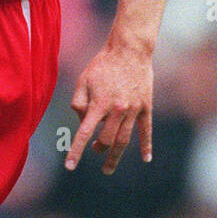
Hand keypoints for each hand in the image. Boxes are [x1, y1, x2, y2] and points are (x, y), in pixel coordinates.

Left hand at [65, 40, 153, 174]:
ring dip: (115, 156)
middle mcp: (117, 110)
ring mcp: (134, 110)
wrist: (130, 50)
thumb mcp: (83, 81)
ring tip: (108, 167)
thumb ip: (78, 103)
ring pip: (124, 140)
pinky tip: (146, 159)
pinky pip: (146, 131)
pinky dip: (146, 146)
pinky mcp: (146, 107)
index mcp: (99, 104)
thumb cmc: (102, 65)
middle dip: (98, 149)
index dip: (76, 151)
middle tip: (95, 150)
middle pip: (106, 140)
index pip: (84, 133)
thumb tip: (83, 122)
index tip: (69, 167)